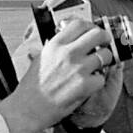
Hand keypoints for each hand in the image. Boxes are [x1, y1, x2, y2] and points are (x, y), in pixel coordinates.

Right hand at [0, 18, 115, 132]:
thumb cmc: (32, 87)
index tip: (93, 30)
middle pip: (98, 34)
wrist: (27, 108)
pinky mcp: (85, 85)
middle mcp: (68, 53)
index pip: (80, 24)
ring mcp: (78, 68)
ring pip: (105, 55)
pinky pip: (102, 77)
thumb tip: (73, 39)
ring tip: (97, 67)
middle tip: (105, 44)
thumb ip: (58, 47)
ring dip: (104, 61)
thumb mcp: (41, 58)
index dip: (90, 26)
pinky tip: (89, 84)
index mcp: (55, 44)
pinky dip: (98, 81)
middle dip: (105, 38)